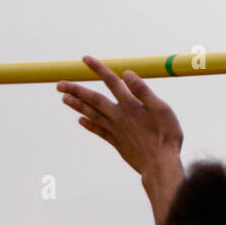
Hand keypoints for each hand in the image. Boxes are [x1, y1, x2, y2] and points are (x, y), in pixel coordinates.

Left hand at [57, 56, 183, 179]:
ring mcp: (116, 131)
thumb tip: (127, 73)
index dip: (98, 69)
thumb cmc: (166, 137)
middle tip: (59, 84)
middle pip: (94, 100)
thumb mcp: (161, 109)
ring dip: (77, 105)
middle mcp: (119, 117)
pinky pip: (99, 131)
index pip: (111, 82)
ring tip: (64, 98)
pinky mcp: (117, 143)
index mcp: (130, 106)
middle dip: (76, 90)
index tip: (85, 59)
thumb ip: (143, 91)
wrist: (160, 165)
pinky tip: (81, 120)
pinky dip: (89, 124)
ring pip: (92, 114)